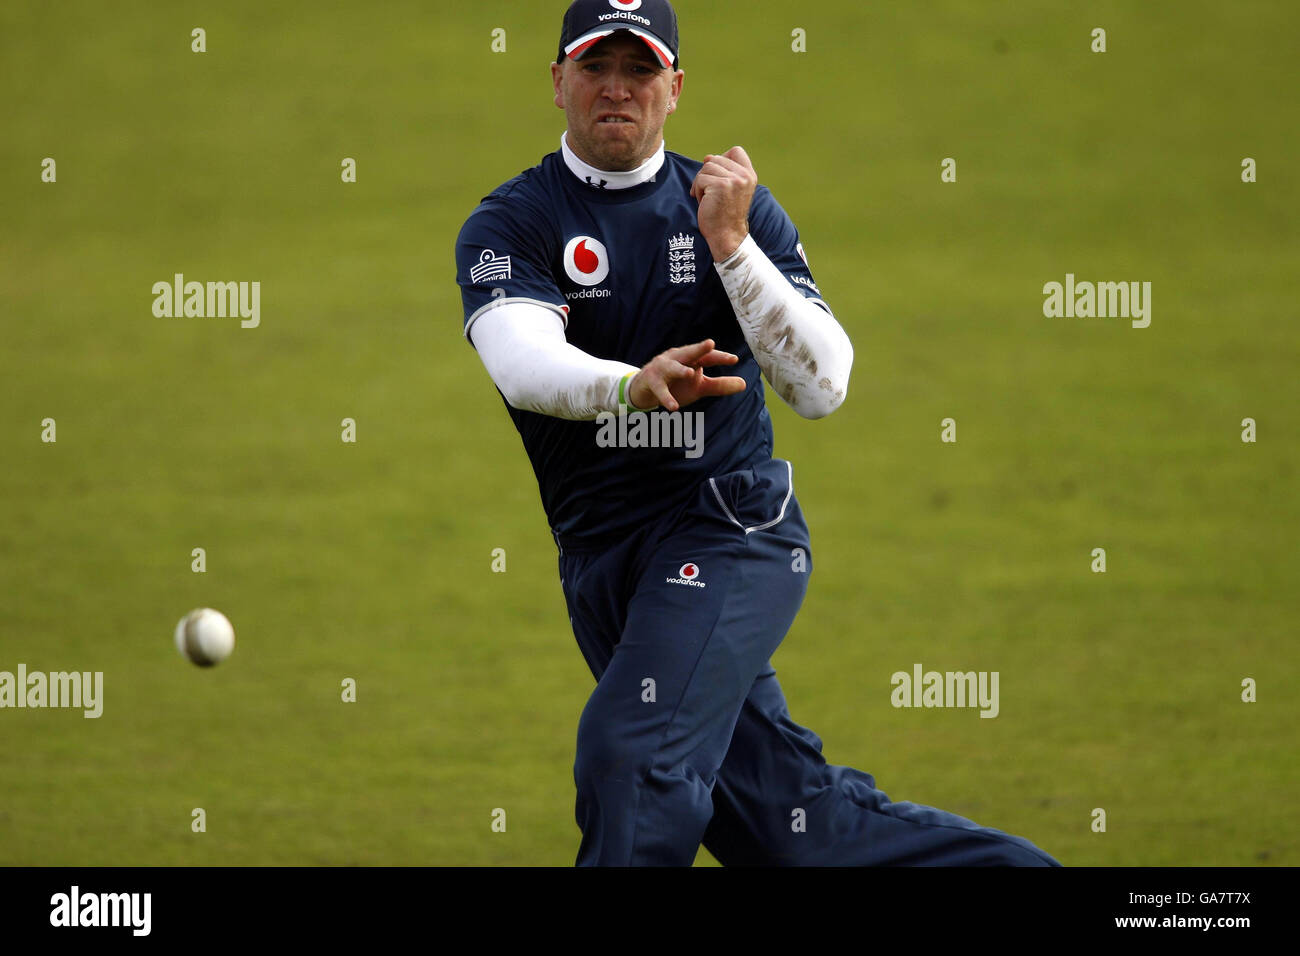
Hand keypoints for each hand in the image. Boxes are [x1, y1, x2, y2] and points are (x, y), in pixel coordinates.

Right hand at [628, 339, 746, 411]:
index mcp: (690, 358)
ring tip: (690, 374)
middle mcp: (676, 358)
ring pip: (671, 367)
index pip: (707, 356)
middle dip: (699, 348)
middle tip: (710, 343)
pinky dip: (666, 398)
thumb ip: (719, 385)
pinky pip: (659, 390)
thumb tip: (744, 384)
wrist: (645, 388)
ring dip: (680, 370)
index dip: (720, 357)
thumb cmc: (676, 384)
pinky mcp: (651, 381)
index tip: (734, 359)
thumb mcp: (699, 386)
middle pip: (689, 352)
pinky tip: (674, 408)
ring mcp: (662, 368)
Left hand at [690, 146, 757, 260]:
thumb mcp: (731, 189)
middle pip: (716, 158)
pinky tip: (703, 202)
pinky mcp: (720, 186)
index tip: (718, 178)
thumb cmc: (725, 215)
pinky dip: (697, 191)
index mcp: (750, 175)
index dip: (723, 159)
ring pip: (706, 167)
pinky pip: (700, 179)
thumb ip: (723, 171)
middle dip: (707, 174)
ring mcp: (733, 180)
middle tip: (710, 192)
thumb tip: (707, 157)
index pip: (736, 151)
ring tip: (706, 198)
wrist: (727, 236)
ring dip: (701, 183)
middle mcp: (744, 176)